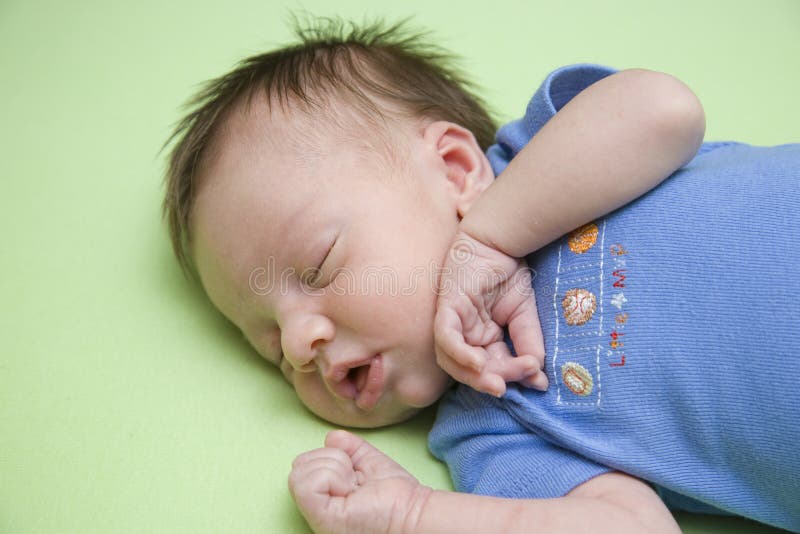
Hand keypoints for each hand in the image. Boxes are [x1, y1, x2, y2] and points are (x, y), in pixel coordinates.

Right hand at [289, 430, 431, 533]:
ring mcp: (316, 513)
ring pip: (300, 471)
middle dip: (331, 459)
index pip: (304, 462)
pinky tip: (348, 490)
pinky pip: (307, 483)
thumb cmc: (394, 495)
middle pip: (298, 463)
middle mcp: (317, 504)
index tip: (353, 471)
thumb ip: (350, 447)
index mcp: (324, 493)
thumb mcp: (367, 461)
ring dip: (334, 468)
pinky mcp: (320, 518)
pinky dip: (330, 476)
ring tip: (354, 486)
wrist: (411, 512)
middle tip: (354, 479)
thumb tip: (331, 437)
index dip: (329, 455)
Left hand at [434, 231, 547, 396]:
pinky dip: (459, 354)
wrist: (500, 239)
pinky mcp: (446, 307)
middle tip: (517, 383)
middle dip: (494, 380)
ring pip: (453, 361)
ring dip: (476, 375)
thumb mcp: (525, 314)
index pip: (494, 366)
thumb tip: (538, 376)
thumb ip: (529, 343)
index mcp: (482, 337)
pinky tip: (478, 364)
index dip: (513, 377)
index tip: (538, 384)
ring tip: (498, 381)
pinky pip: (445, 338)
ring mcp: (453, 322)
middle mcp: (464, 333)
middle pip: (473, 369)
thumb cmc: (509, 272)